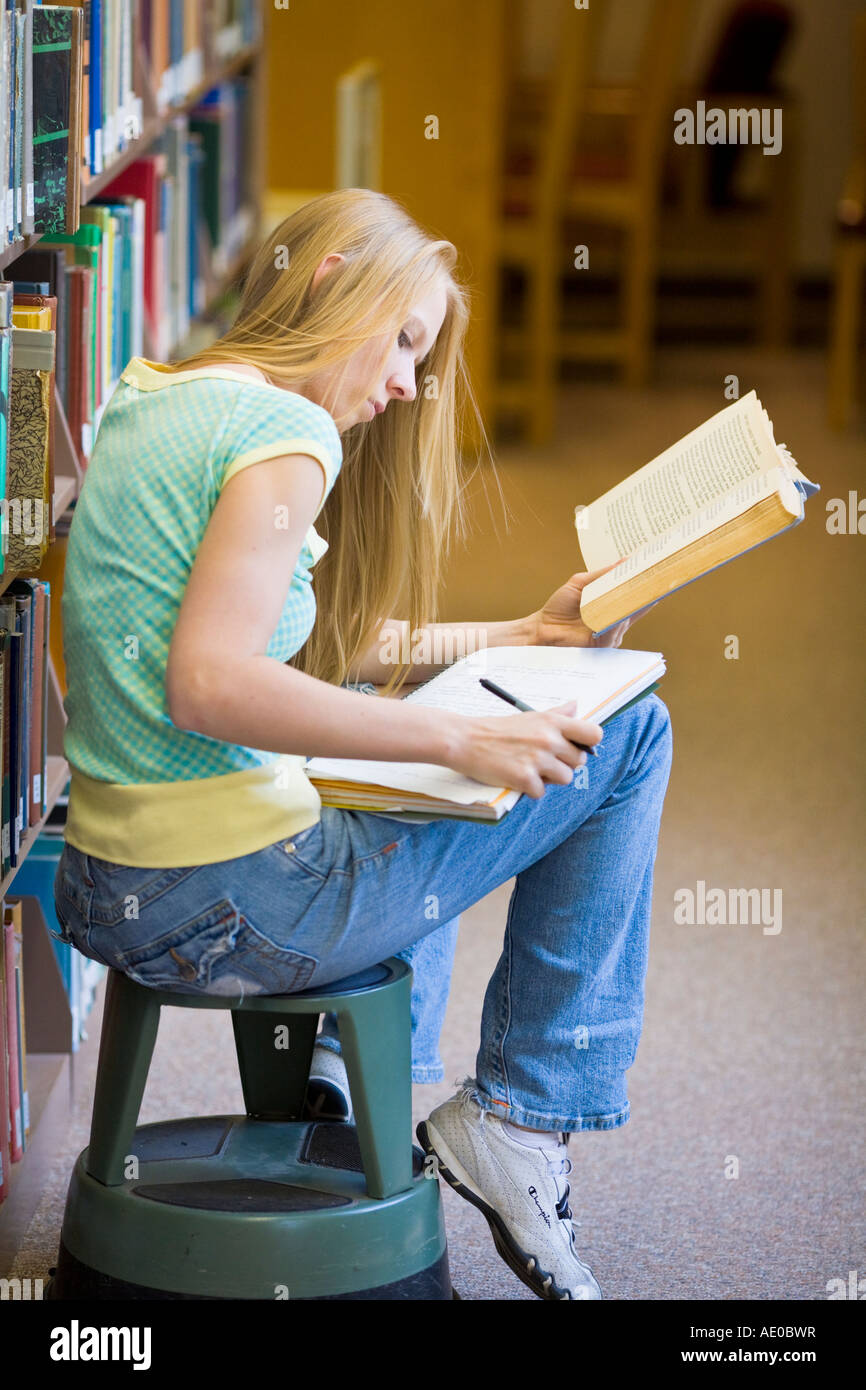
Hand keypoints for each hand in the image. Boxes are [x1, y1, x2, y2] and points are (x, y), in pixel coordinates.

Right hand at [447, 700, 602, 798]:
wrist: (466, 740)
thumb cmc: (498, 729)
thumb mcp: (529, 716)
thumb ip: (557, 715)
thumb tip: (576, 705)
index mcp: (553, 722)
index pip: (594, 734)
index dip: (588, 744)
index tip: (575, 748)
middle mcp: (549, 739)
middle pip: (580, 761)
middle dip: (564, 763)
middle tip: (542, 759)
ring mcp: (538, 759)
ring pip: (565, 779)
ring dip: (549, 778)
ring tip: (529, 768)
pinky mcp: (525, 778)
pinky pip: (542, 792)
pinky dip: (530, 789)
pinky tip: (516, 777)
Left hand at [530, 567, 657, 649]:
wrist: (541, 628)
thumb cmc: (559, 606)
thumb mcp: (580, 584)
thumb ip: (601, 575)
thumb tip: (624, 561)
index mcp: (611, 605)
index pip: (633, 594)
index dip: (645, 584)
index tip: (657, 571)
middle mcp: (614, 620)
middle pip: (636, 607)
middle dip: (647, 593)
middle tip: (657, 578)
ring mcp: (609, 633)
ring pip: (626, 619)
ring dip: (633, 605)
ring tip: (641, 589)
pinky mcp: (600, 645)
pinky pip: (612, 634)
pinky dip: (616, 623)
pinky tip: (619, 614)